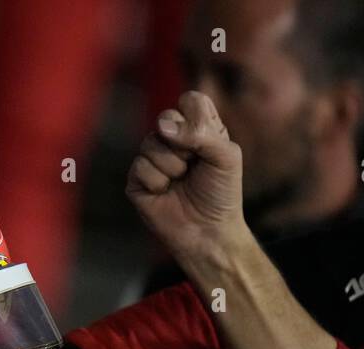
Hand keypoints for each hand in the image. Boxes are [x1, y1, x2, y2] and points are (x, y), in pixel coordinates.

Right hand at [126, 90, 248, 265]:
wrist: (208, 233)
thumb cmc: (221, 195)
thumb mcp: (226, 157)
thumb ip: (202, 133)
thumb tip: (163, 125)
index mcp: (198, 128)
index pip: (190, 100)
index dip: (196, 118)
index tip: (207, 141)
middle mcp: (173, 140)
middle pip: (166, 117)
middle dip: (184, 146)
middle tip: (194, 166)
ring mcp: (152, 159)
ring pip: (151, 143)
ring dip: (172, 167)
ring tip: (181, 182)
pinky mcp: (137, 180)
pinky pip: (140, 166)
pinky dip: (158, 183)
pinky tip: (165, 193)